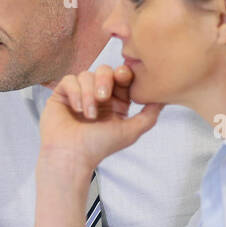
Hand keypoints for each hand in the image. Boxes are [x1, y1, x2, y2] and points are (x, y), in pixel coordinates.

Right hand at [39, 64, 163, 175]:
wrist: (71, 156)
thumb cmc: (99, 147)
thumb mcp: (131, 131)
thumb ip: (150, 115)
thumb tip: (164, 99)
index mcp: (115, 102)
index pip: (121, 77)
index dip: (123, 73)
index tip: (123, 78)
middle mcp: (97, 96)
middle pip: (104, 70)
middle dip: (105, 80)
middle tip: (103, 98)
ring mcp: (79, 94)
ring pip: (86, 74)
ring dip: (88, 93)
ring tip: (88, 115)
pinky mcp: (62, 94)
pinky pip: (69, 80)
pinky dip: (75, 92)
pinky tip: (76, 109)